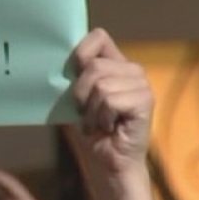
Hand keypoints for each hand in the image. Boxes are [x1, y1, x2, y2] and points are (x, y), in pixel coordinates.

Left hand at [68, 29, 152, 177]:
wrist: (109, 162)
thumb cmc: (93, 132)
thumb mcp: (76, 100)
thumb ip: (73, 78)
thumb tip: (53, 61)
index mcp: (116, 64)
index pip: (99, 37)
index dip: (81, 53)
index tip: (74, 75)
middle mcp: (132, 69)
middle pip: (94, 66)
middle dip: (82, 95)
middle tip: (90, 114)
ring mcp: (141, 83)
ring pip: (101, 85)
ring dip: (93, 111)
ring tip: (101, 123)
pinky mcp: (145, 99)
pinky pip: (110, 100)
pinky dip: (103, 118)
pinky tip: (111, 127)